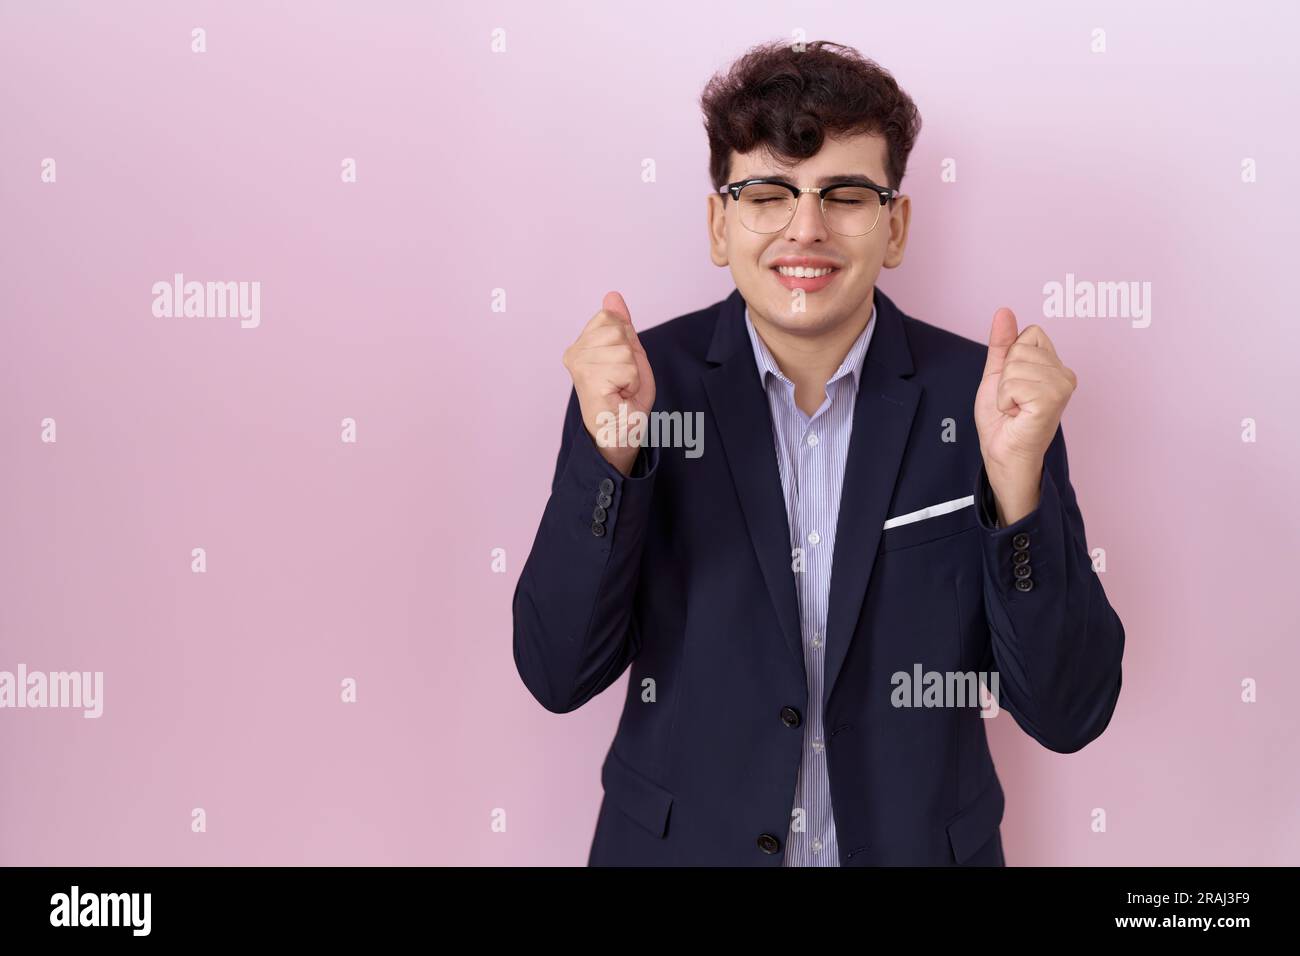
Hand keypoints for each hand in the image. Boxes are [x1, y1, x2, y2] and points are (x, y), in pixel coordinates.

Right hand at [562, 291, 655, 475]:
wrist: (621, 435)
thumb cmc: (625, 401)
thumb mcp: (630, 354)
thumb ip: (621, 325)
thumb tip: (612, 296)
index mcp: (581, 345)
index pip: (609, 317)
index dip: (626, 341)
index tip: (622, 367)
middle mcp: (574, 354)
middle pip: (616, 329)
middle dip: (630, 356)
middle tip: (623, 381)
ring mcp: (579, 366)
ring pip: (623, 348)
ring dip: (632, 371)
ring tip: (621, 389)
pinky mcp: (588, 379)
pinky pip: (626, 366)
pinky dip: (632, 382)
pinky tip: (619, 395)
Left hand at [974, 307, 1076, 524]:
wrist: (1002, 452)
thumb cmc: (1003, 419)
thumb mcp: (997, 373)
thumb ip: (1002, 343)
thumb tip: (1004, 311)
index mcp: (1056, 365)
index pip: (1031, 333)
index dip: (1012, 357)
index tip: (1014, 384)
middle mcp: (1065, 374)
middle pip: (1021, 348)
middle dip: (1005, 376)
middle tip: (1013, 400)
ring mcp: (1062, 387)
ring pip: (1015, 366)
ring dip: (1004, 391)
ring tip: (1014, 409)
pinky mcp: (1052, 400)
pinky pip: (1013, 384)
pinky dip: (1005, 401)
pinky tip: (1016, 415)